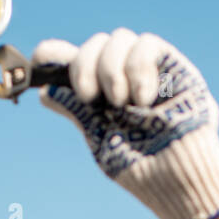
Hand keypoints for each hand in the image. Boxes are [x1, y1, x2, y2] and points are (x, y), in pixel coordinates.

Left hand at [33, 28, 218, 218]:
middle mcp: (122, 79)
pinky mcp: (174, 67)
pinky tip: (144, 100)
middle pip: (93, 44)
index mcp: (101, 97)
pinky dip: (138, 68)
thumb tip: (45, 90)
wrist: (180, 180)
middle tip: (90, 97)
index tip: (39, 59)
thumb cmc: (144, 171)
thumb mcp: (102, 141)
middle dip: (83, 66)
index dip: (53, 53)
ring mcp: (147, 71)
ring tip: (124, 104)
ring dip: (112, 69)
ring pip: (118, 38)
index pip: (72, 62)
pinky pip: (147, 44)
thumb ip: (78, 112)